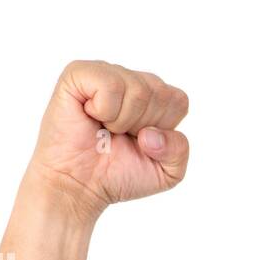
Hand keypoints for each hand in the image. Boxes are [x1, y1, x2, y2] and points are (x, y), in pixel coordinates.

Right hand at [26, 60, 189, 220]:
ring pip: (138, 90)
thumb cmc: (118, 174)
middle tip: (118, 136)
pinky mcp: (79, 74)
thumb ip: (179, 150)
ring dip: (121, 121)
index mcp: (153, 97)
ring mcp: (105, 73)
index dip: (163, 129)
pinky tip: (90, 115)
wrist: (79, 186)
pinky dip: (104, 110)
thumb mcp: (167, 172)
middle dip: (142, 126)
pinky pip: (110, 85)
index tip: (140, 141)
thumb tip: (152, 132)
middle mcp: (130, 80)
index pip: (178, 101)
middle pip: (160, 93)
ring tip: (104, 128)